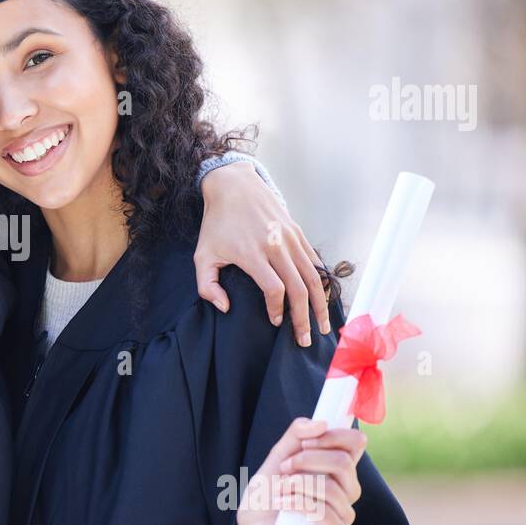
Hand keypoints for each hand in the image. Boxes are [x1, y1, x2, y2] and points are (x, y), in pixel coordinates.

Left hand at [195, 159, 330, 345]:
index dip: (277, 309)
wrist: (233, 185)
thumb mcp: (202, 255)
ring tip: (322, 326)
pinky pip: (315, 261)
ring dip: (320, 304)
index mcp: (253, 253)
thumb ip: (207, 286)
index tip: (274, 322)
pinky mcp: (297, 232)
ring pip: (313, 277)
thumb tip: (225, 307)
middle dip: (304, 318)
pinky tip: (323, 299)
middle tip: (305, 339)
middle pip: (299, 288)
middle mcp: (276, 246)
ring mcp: (290, 238)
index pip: (275, 289)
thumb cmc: (216, 223)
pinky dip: (322, 282)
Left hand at [235, 417, 365, 524]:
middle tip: (284, 468)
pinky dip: (295, 504)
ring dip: (296, 485)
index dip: (333, 436)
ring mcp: (344, 514)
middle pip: (343, 463)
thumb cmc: (268, 492)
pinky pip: (323, 514)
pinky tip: (282, 505)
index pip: (356, 443)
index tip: (305, 441)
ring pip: (332, 489)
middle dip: (306, 460)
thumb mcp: (278, 457)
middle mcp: (347, 490)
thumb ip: (297, 434)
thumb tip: (322, 423)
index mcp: (338, 467)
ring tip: (280, 490)